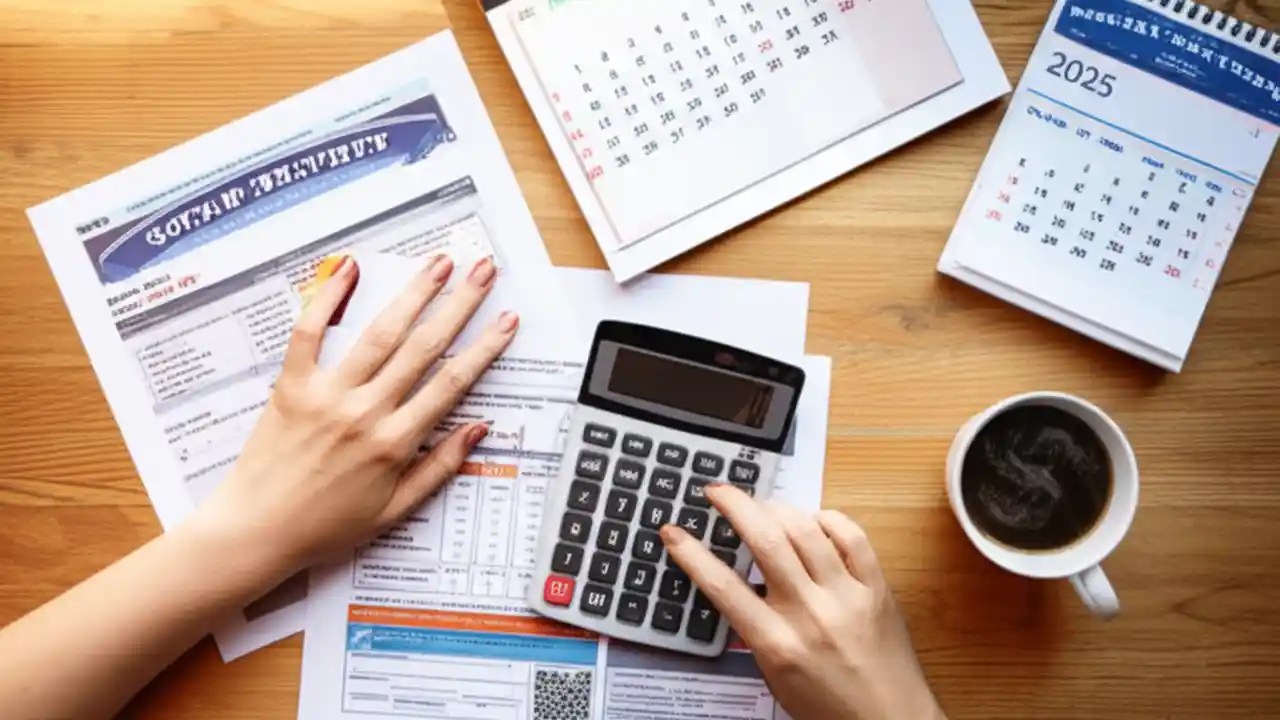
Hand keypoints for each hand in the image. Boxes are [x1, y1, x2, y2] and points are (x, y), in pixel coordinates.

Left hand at [187, 254, 517, 575]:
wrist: (256, 530)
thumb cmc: (326, 527)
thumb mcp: (394, 511)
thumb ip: (439, 468)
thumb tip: (478, 428)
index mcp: (394, 443)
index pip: (451, 384)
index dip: (484, 348)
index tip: (507, 320)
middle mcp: (365, 412)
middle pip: (423, 347)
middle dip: (459, 304)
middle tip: (482, 271)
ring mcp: (327, 394)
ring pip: (379, 333)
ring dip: (413, 293)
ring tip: (439, 263)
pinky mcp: (292, 385)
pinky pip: (310, 332)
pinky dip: (328, 297)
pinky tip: (350, 267)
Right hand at [661, 485, 943, 719]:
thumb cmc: (830, 709)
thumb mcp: (776, 677)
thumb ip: (755, 631)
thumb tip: (737, 585)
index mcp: (778, 644)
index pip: (724, 587)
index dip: (691, 554)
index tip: (673, 532)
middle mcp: (811, 614)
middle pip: (766, 541)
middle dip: (735, 505)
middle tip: (717, 491)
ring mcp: (847, 595)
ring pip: (805, 529)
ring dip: (776, 507)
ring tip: (761, 504)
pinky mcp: (877, 587)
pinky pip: (851, 536)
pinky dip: (827, 519)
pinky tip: (812, 521)